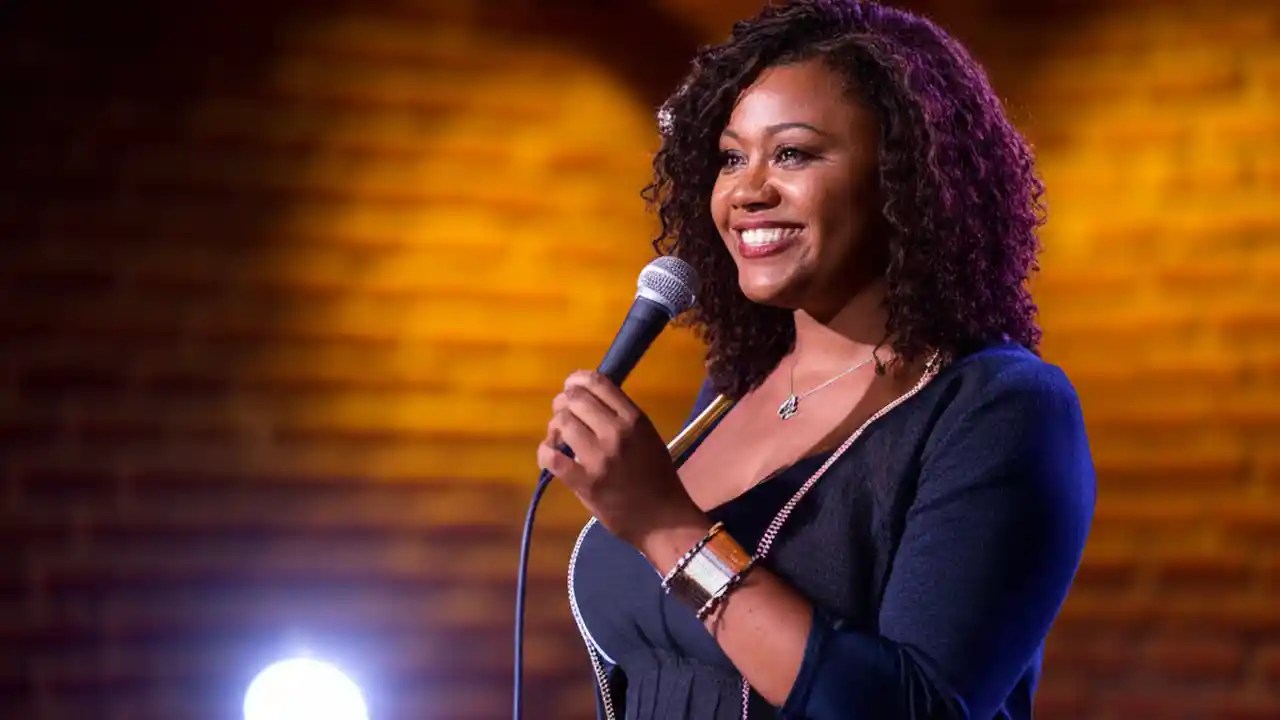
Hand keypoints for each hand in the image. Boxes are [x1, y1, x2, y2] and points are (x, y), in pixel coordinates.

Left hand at [537, 370, 704, 547]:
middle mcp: (617, 432)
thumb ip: (620, 418)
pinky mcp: (585, 482)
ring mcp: (600, 457)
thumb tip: (586, 401)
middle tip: (562, 417)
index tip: (571, 387)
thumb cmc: (656, 478)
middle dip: (562, 404)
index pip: (598, 382)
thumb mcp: (646, 437)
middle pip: (574, 399)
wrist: (663, 520)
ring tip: (558, 439)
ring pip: (561, 423)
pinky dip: (544, 452)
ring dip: (554, 428)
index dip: (577, 380)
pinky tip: (549, 456)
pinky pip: (551, 456)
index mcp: (634, 419)